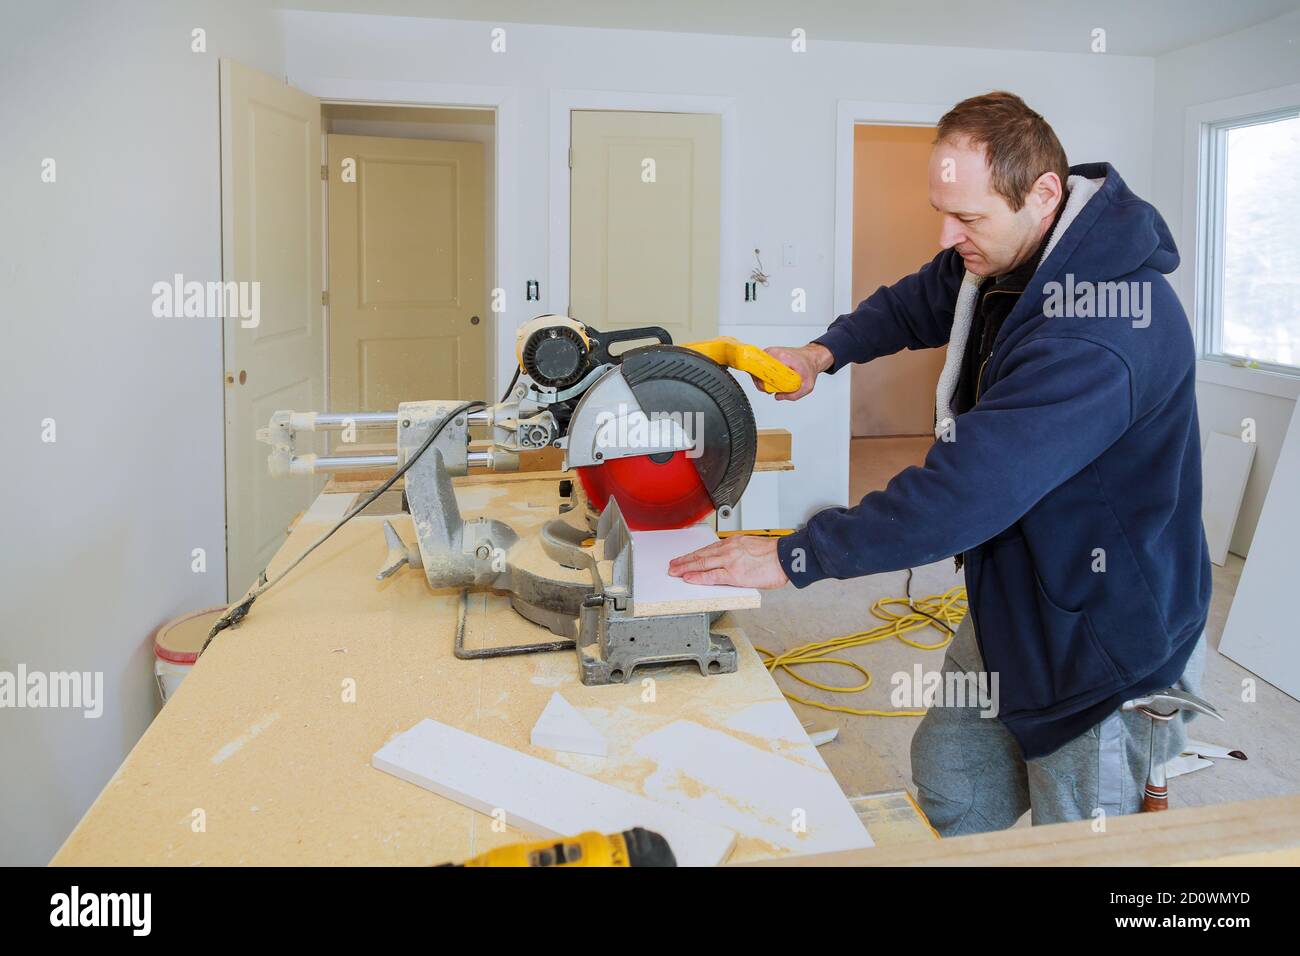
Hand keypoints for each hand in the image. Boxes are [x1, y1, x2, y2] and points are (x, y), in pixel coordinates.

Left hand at [667, 535, 788, 588]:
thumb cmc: (775, 555)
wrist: (786, 557)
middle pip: (701, 555)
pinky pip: (712, 576)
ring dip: (686, 567)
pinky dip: (698, 577)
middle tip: (673, 565)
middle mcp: (729, 549)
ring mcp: (730, 561)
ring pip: (702, 564)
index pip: (708, 549)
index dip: (694, 555)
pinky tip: (689, 578)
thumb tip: (731, 563)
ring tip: (675, 571)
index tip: (685, 558)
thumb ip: (739, 553)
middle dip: (685, 560)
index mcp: (733, 543)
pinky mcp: (734, 573)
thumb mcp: (752, 547)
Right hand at [754, 344, 832, 400]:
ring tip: (769, 384)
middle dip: (760, 380)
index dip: (762, 380)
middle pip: (758, 367)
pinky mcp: (769, 354)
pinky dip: (762, 373)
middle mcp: (775, 352)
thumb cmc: (809, 367)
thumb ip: (794, 395)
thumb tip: (778, 396)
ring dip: (761, 377)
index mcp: (783, 357)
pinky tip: (769, 379)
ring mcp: (771, 352)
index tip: (765, 386)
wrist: (811, 357)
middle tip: (768, 388)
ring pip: (757, 366)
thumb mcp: (807, 385)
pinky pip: (760, 364)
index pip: (764, 368)